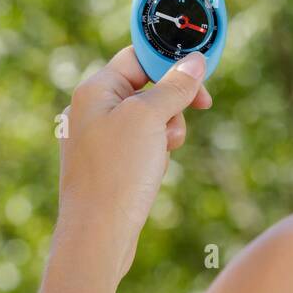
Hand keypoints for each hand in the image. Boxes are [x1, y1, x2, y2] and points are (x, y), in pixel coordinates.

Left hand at [55, 46, 211, 281]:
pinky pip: (143, 144)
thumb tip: (195, 61)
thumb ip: (174, 86)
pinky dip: (156, 153)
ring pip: (150, 118)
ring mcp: (99, 138)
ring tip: (161, 154)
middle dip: (171, 105)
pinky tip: (153, 172)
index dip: (170, 63)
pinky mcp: (109, 164)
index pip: (137, 57)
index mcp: (94, 90)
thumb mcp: (151, 119)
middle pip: (147, 88)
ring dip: (166, 131)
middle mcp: (92, 110)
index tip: (200, 77)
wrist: (99, 235)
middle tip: (185, 119)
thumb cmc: (118, 173)